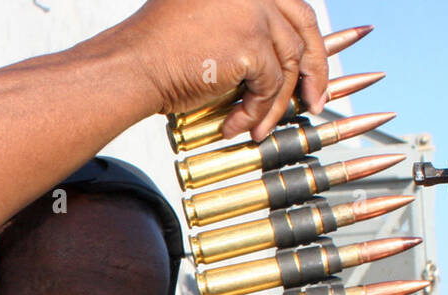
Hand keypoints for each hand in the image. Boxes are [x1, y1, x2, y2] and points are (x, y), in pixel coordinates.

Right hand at [116, 0, 328, 138]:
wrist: (133, 65)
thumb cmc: (158, 50)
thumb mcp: (208, 20)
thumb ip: (243, 25)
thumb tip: (273, 56)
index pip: (292, 7)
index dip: (305, 38)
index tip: (311, 66)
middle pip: (303, 28)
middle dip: (313, 70)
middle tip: (313, 101)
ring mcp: (254, 13)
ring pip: (286, 65)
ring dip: (275, 104)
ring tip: (258, 128)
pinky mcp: (251, 44)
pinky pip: (268, 87)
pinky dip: (256, 112)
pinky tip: (235, 126)